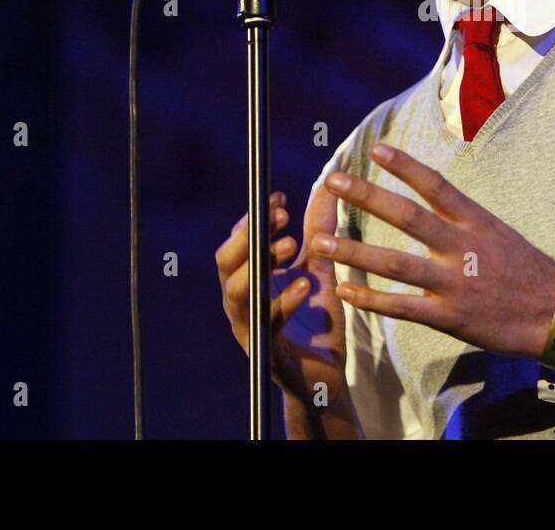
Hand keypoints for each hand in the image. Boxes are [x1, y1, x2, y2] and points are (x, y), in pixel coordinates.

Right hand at [215, 183, 349, 407]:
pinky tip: (305, 285)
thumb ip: (319, 228)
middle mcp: (241, 300)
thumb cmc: (317, 318)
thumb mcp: (321, 265)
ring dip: (260, 265)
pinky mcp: (266, 351)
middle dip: (250, 235)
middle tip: (281, 217)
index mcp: (249, 278)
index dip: (255, 218)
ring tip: (292, 245)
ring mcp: (249, 326)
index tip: (280, 199)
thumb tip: (328, 183)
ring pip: (235, 292)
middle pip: (226, 262)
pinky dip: (285, 302)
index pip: (239, 242)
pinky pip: (266, 324)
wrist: (327, 372)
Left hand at [314, 144, 554, 361]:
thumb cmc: (527, 271)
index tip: (376, 148)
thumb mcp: (499, 233)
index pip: (436, 185)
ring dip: (355, 250)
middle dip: (367, 197)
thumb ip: (463, 222)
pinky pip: (402, 306)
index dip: (405, 165)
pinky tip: (345, 290)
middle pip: (407, 216)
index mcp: (476, 221)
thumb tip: (431, 204)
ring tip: (320, 242)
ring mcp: (454, 282)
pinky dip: (371, 299)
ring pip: (395, 263)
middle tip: (333, 182)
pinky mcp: (449, 316)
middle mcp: (462, 246)